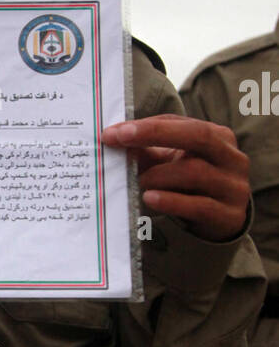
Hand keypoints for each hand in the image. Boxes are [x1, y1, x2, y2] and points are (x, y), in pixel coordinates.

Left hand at [102, 115, 248, 240]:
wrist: (220, 223)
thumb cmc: (191, 186)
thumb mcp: (171, 164)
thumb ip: (147, 151)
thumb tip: (114, 139)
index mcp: (219, 137)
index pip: (182, 123)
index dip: (148, 126)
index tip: (113, 132)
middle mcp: (232, 158)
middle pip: (199, 136)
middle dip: (156, 134)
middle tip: (121, 139)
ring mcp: (234, 187)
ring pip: (195, 172)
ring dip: (158, 175)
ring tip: (136, 181)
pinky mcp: (229, 216)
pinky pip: (199, 205)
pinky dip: (171, 201)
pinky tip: (150, 198)